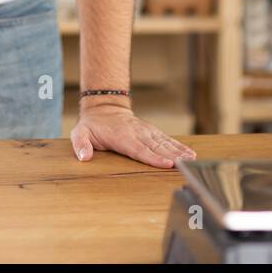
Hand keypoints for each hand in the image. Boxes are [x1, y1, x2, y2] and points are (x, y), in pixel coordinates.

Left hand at [70, 100, 195, 168]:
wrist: (104, 107)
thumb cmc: (92, 125)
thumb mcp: (80, 133)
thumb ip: (81, 145)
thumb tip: (84, 157)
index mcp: (121, 137)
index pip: (139, 149)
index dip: (153, 158)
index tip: (167, 164)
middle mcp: (137, 133)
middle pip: (156, 147)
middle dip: (172, 156)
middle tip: (186, 165)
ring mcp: (145, 131)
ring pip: (164, 142)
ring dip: (179, 151)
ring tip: (191, 159)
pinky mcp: (151, 131)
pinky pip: (166, 139)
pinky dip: (178, 146)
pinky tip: (189, 153)